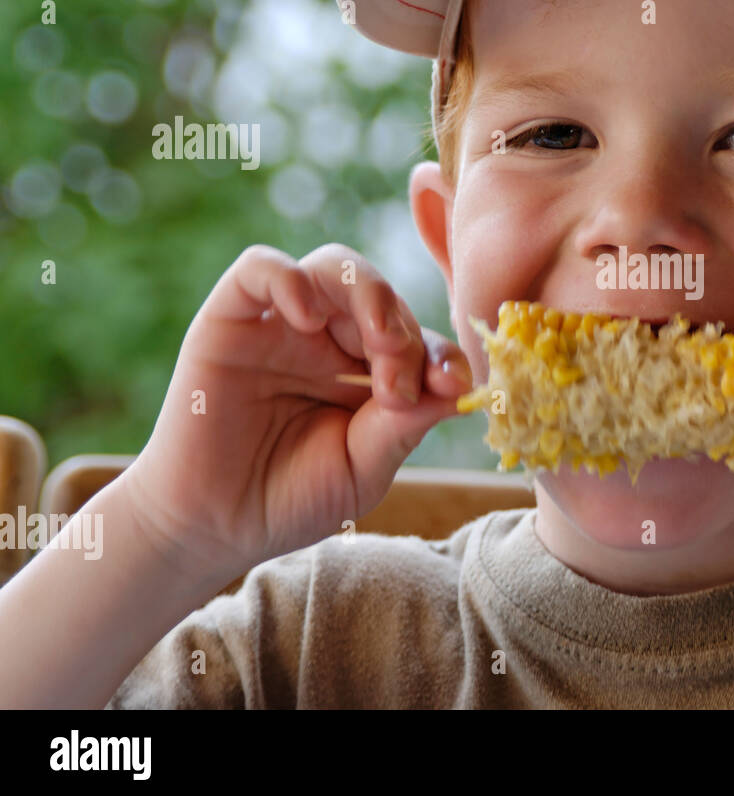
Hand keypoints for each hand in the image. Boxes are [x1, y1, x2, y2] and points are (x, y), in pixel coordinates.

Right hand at [122, 243, 472, 577]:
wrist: (210, 527)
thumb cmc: (289, 498)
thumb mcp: (362, 467)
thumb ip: (405, 425)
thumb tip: (461, 388)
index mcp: (367, 371)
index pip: (419, 340)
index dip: (441, 356)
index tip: (451, 386)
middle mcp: (328, 339)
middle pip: (382, 297)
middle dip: (404, 334)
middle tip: (399, 384)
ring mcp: (281, 325)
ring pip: (334, 268)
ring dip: (370, 296)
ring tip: (378, 343)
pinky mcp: (230, 319)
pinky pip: (260, 268)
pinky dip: (289, 278)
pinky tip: (308, 317)